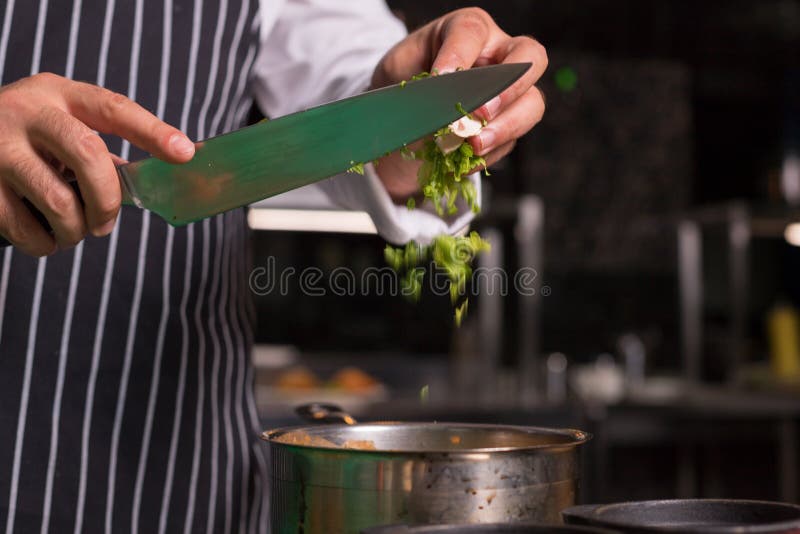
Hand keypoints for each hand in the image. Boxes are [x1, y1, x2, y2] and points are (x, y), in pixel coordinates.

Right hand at [0, 72, 195, 256]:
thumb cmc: (22, 138)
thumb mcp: (57, 126)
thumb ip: (96, 150)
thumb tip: (145, 185)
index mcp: (58, 95)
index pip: (113, 108)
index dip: (152, 132)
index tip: (185, 153)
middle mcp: (27, 113)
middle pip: (89, 154)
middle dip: (108, 200)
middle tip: (105, 225)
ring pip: (59, 201)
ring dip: (75, 230)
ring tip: (72, 232)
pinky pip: (25, 227)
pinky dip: (43, 243)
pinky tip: (44, 237)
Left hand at [370, 7, 546, 201]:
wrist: (404, 115)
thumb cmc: (406, 81)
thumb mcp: (399, 72)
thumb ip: (418, 82)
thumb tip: (435, 101)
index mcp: (468, 30)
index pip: (471, 32)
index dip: (457, 56)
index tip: (437, 80)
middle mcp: (499, 55)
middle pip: (529, 58)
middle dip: (507, 88)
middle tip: (479, 113)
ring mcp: (509, 92)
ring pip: (532, 104)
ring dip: (505, 127)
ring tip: (474, 143)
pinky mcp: (507, 125)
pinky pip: (511, 140)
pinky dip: (489, 153)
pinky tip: (465, 160)